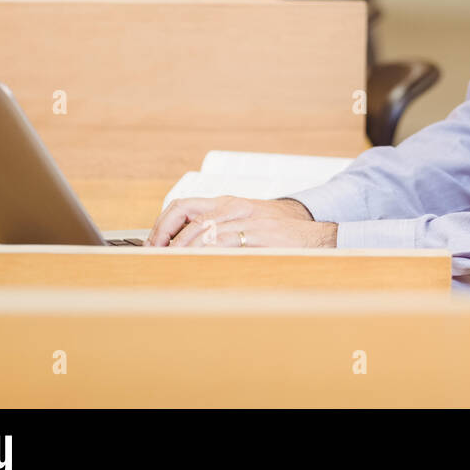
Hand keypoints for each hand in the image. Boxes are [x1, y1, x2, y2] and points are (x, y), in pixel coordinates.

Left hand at [146, 196, 335, 247]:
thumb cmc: (281, 236)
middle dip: (164, 235)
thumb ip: (221, 234)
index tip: (152, 244)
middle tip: (154, 256)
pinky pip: (223, 242)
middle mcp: (235, 207)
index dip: (163, 224)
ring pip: (201, 227)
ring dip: (180, 247)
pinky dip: (204, 253)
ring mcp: (246, 219)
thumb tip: (187, 252)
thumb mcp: (248, 225)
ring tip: (169, 264)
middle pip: (185, 212)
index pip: (184, 206)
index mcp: (230, 203)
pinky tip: (195, 265)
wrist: (317, 237)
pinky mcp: (257, 235)